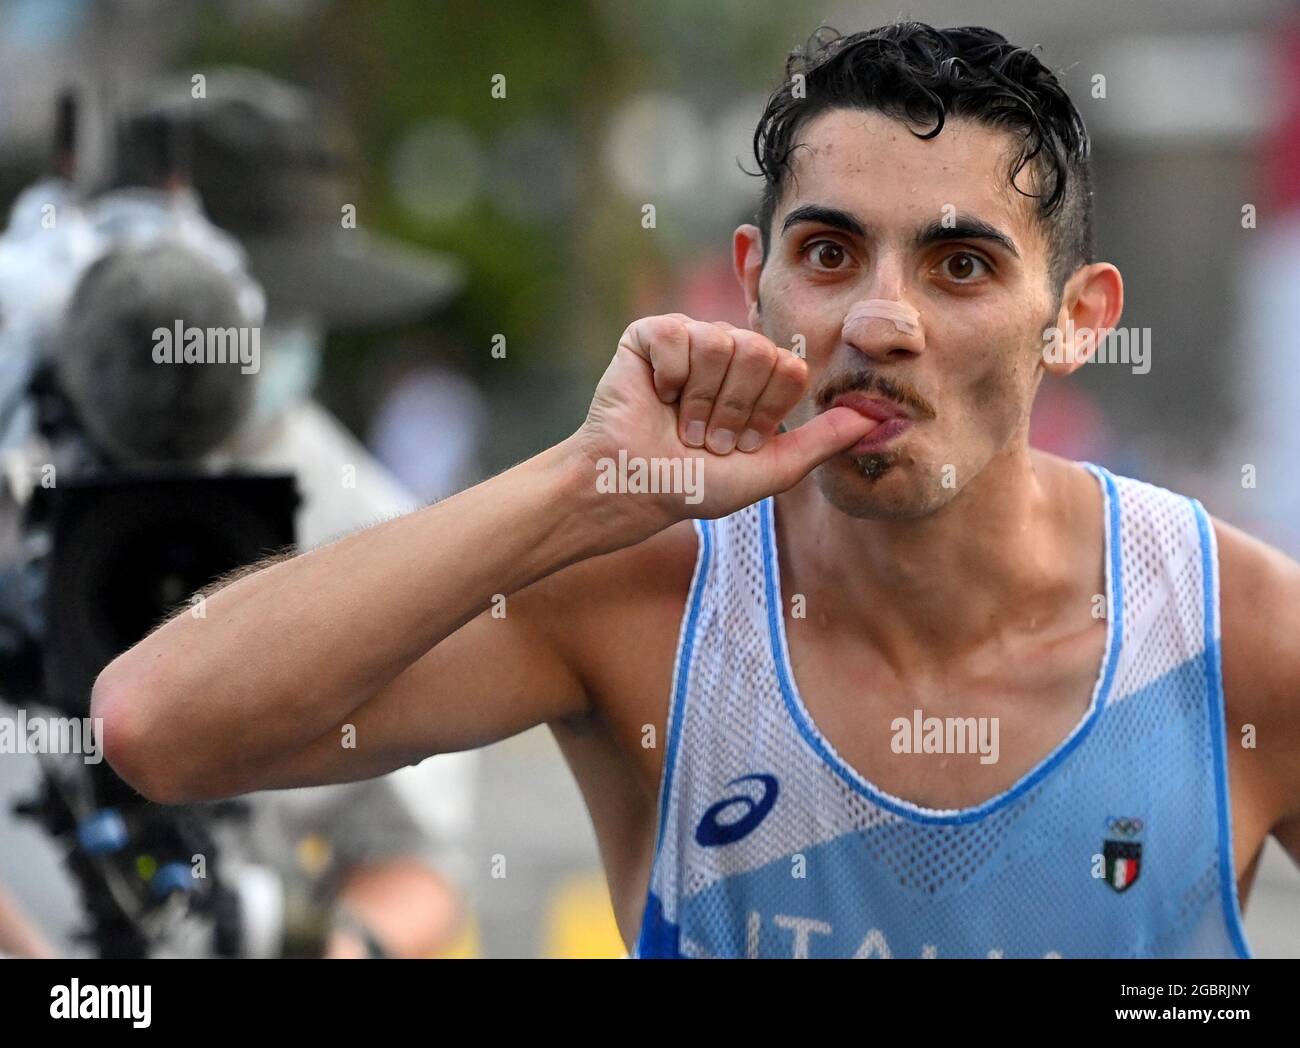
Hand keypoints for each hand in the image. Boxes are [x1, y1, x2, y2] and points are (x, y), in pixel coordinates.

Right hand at [573, 313, 873, 528]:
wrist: (635, 486)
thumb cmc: (697, 483)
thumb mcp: (772, 468)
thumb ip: (823, 440)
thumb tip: (874, 416)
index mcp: (759, 379)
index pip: (790, 369)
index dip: (765, 412)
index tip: (739, 443)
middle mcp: (728, 351)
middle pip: (759, 351)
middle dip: (733, 409)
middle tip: (708, 437)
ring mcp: (689, 338)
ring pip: (720, 343)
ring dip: (700, 400)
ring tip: (682, 425)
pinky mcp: (649, 334)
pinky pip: (678, 335)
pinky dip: (669, 378)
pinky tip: (657, 396)